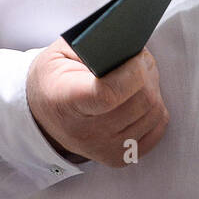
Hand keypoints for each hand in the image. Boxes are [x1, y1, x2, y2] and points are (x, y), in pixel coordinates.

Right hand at [27, 39, 169, 167]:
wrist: (41, 114)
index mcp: (66, 100)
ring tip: (138, 76)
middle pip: (139, 102)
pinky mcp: (118, 157)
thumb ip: (96, 43)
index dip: (132, 73)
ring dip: (153, 89)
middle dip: (147, 73)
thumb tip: (133, 41)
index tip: (135, 56)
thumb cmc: (55, 76)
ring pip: (153, 113)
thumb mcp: (63, 50)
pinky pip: (157, 128)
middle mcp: (85, 131)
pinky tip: (138, 97)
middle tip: (139, 59)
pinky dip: (155, 109)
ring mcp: (103, 148)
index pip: (109, 94)